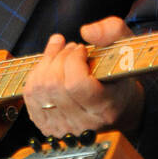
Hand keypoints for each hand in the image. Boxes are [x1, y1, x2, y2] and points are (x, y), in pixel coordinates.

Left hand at [23, 15, 143, 139]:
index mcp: (106, 108)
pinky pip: (30, 95)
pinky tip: (49, 66)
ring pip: (39, 88)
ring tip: (60, 53)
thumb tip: (86, 32)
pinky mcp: (48, 125)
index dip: (73, 60)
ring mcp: (64, 127)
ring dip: (46, 63)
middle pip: (54, 84)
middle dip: (59, 57)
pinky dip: (36, 75)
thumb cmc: (120, 73)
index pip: (76, 84)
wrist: (116, 103)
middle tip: (71, 47)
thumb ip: (113, 31)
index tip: (82, 49)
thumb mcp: (127, 47)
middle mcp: (83, 123)